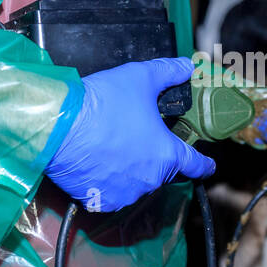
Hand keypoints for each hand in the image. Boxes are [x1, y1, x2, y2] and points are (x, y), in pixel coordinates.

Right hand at [46, 58, 214, 211]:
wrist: (59, 125)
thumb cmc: (102, 102)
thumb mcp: (141, 78)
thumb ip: (169, 72)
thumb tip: (187, 66)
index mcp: (167, 154)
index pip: (196, 165)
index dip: (204, 164)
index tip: (207, 166)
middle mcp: (150, 179)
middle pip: (162, 170)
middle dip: (155, 156)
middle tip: (136, 137)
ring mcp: (125, 192)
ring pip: (136, 182)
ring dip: (131, 169)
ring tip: (112, 147)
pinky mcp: (100, 200)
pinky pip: (111, 193)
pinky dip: (108, 181)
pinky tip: (98, 163)